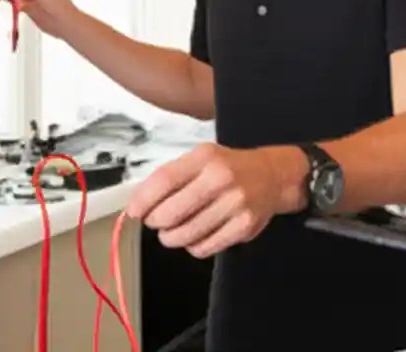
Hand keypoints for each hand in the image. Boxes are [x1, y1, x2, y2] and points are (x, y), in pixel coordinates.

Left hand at [125, 143, 307, 258]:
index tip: (133, 212)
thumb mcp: (201, 158)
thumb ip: (172, 176)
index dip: (143, 200)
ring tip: (172, 232)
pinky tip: (196, 236)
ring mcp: (235, 204)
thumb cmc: (229, 168)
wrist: (272, 176)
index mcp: (205, 158)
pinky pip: (205, 248)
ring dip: (171, 238)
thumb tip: (139, 202)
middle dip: (155, 222)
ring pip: (186, 234)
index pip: (164, 180)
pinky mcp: (243, 227)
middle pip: (171, 212)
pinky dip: (193, 246)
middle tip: (155, 222)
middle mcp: (221, 179)